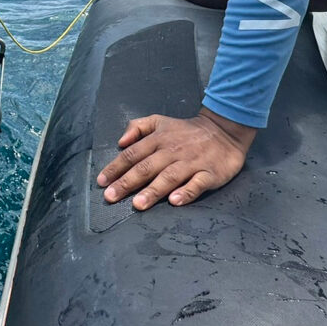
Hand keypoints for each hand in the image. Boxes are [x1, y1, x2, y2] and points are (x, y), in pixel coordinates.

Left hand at [95, 108, 254, 210]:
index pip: (132, 154)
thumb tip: (120, 142)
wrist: (224, 130)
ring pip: (169, 177)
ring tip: (138, 204)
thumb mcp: (160, 121)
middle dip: (127, 183)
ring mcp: (191, 163)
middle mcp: (172, 151)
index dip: (116, 168)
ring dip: (153, 191)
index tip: (102, 182)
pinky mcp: (209, 173)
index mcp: (158, 140)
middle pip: (146, 167)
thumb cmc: (187, 131)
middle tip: (111, 197)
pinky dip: (187, 192)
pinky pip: (197, 184)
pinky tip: (175, 201)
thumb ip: (137, 127)